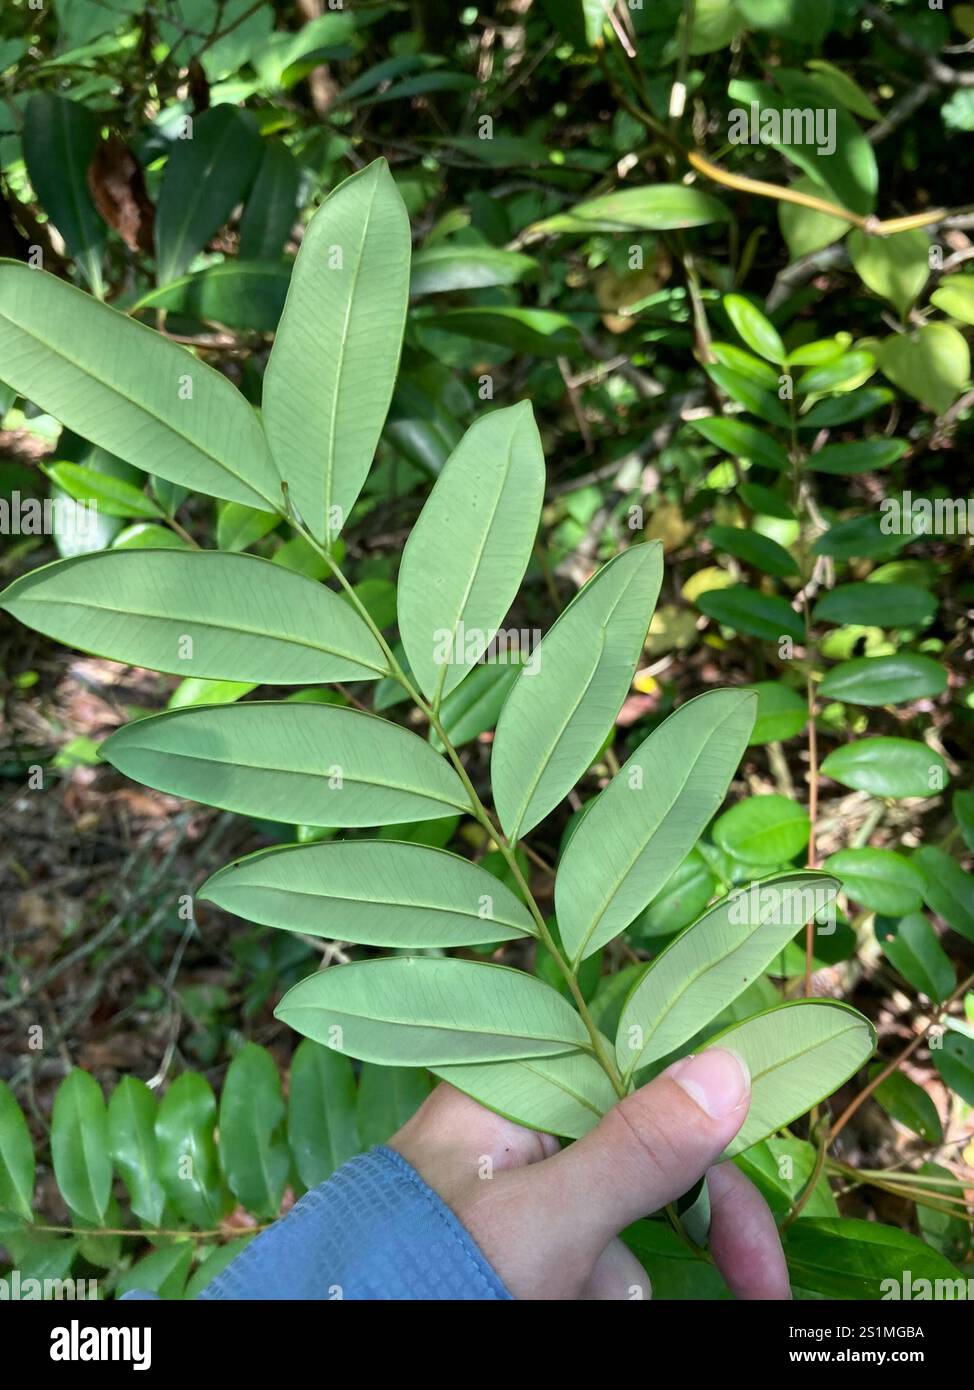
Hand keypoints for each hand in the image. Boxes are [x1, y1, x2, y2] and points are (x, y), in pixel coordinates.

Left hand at [390, 1048, 790, 1299]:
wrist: (348, 1332)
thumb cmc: (429, 1273)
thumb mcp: (545, 1220)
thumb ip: (636, 1147)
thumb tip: (729, 1065)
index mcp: (514, 1090)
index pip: (643, 1086)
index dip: (712, 1155)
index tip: (760, 1246)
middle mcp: (517, 1130)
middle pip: (644, 1160)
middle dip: (695, 1228)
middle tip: (760, 1295)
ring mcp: (512, 1192)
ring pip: (618, 1228)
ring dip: (618, 1281)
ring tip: (562, 1303)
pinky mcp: (511, 1244)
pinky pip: (583, 1262)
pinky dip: (590, 1290)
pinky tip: (560, 1304)